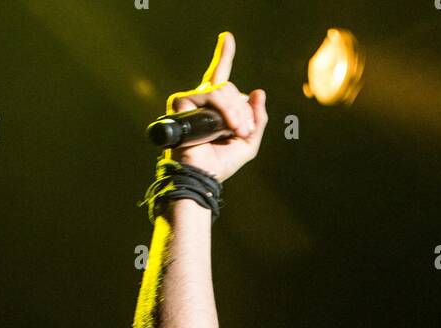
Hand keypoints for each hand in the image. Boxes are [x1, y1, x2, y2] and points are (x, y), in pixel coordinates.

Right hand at [163, 31, 267, 182]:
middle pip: (230, 87)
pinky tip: (226, 128)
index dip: (224, 56)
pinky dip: (224, 111)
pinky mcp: (182, 102)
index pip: (220, 77)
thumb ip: (256, 119)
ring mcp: (191, 100)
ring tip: (236, 132)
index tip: (228, 38)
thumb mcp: (248, 142)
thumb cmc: (221, 164)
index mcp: (216, 107)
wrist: (203, 175)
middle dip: (242, 110)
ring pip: (224, 90)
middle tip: (242, 131)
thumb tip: (258, 92)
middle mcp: (202, 101)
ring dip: (236, 112)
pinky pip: (212, 95)